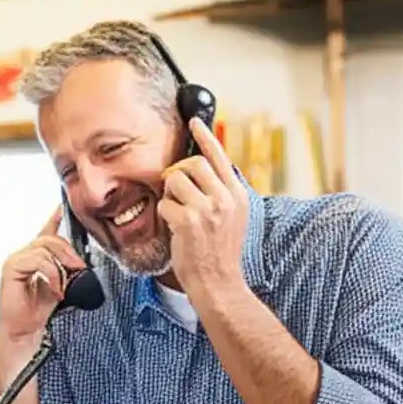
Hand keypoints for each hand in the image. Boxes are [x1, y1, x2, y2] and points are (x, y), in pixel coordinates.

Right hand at [0, 207, 86, 342]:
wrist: (24, 332)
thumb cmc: (38, 312)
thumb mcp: (60, 286)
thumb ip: (66, 270)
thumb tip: (80, 262)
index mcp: (34, 258)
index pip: (46, 233)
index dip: (55, 218)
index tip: (62, 207)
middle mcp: (23, 255)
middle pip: (50, 239)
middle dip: (68, 252)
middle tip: (80, 267)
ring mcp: (15, 260)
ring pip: (45, 247)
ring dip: (61, 266)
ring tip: (64, 285)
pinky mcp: (11, 268)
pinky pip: (38, 260)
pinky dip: (51, 274)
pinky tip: (55, 289)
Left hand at [157, 116, 249, 300]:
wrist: (218, 282)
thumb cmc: (218, 251)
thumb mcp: (230, 217)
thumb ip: (220, 193)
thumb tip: (200, 170)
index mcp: (237, 194)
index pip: (220, 156)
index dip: (204, 137)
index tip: (193, 121)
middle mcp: (225, 198)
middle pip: (192, 164)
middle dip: (176, 174)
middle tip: (175, 191)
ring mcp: (208, 209)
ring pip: (174, 181)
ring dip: (169, 196)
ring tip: (178, 214)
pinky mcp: (189, 221)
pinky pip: (164, 204)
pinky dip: (164, 215)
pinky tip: (175, 228)